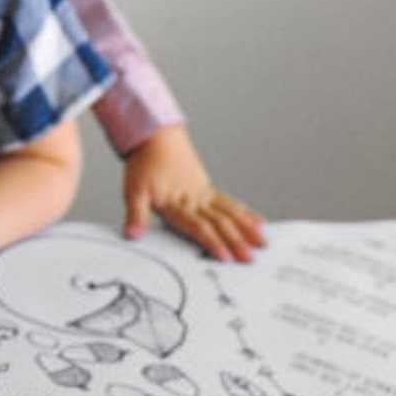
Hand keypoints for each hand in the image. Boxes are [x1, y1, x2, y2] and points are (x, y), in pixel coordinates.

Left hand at [122, 125, 265, 262]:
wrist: (154, 137)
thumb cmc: (144, 163)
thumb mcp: (133, 190)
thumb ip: (135, 214)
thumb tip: (133, 233)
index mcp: (177, 203)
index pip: (198, 226)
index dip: (212, 242)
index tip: (225, 255)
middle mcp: (194, 199)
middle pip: (219, 223)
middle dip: (236, 242)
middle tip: (249, 258)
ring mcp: (203, 193)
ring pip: (229, 213)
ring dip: (246, 229)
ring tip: (261, 242)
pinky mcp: (208, 188)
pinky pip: (230, 203)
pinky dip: (245, 213)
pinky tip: (258, 223)